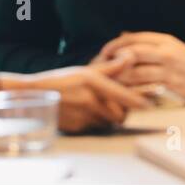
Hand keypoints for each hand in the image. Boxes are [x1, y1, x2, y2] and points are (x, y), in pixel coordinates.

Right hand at [6, 57, 149, 132]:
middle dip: (123, 112)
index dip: (140, 102)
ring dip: (108, 117)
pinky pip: (94, 127)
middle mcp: (90, 101)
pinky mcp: (77, 128)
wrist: (34, 95)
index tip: (150, 104)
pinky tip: (85, 112)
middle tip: (121, 105)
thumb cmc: (62, 80)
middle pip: (120, 115)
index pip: (125, 97)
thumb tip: (130, 57)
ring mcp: (83, 117)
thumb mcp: (86, 70)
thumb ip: (110, 67)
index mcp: (95, 83)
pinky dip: (94, 122)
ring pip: (108, 122)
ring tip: (99, 105)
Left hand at [93, 31, 184, 101]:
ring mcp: (171, 73)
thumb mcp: (167, 46)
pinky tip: (125, 93)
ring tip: (110, 81)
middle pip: (134, 54)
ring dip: (120, 78)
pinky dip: (132, 92)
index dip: (116, 44)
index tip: (105, 52)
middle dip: (116, 61)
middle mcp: (169, 55)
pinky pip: (146, 91)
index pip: (135, 38)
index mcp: (166, 41)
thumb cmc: (178, 61)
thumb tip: (122, 35)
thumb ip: (146, 42)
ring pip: (137, 75)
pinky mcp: (172, 91)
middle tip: (104, 68)